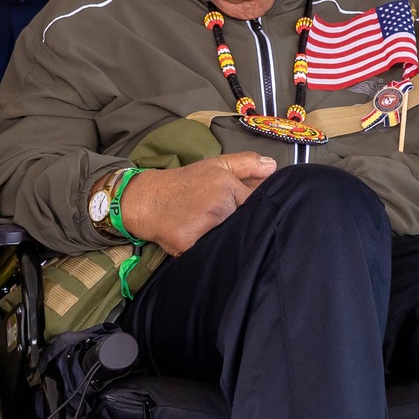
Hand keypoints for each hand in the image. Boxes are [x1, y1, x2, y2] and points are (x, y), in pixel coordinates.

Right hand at [116, 152, 275, 255]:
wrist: (145, 199)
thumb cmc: (183, 183)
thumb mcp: (214, 166)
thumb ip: (245, 164)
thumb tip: (273, 166)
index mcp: (227, 186)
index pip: (260, 204)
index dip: (258, 210)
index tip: (247, 212)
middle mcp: (219, 205)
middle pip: (247, 224)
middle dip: (243, 225)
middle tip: (223, 221)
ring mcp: (206, 226)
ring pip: (233, 240)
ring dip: (230, 240)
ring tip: (214, 231)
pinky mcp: (191, 244)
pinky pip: (212, 254)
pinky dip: (212, 252)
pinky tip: (204, 244)